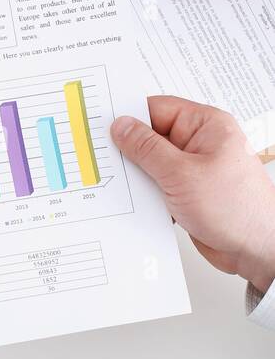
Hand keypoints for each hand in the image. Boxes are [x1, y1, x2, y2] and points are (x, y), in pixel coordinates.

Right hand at [111, 98, 274, 292]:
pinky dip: (146, 193)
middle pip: (153, 136)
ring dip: (138, 176)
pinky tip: (134, 201)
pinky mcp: (189, 192)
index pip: (158, 109)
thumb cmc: (234, 209)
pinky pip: (159, 185)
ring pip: (153, 164)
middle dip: (130, 150)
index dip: (130, 117)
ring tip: (119, 185)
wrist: (254, 249)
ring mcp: (195, 169)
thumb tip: (122, 127)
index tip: (103, 128)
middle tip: (104, 160)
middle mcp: (201, 144)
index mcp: (206, 126)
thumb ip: (147, 149)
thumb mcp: (181, 174)